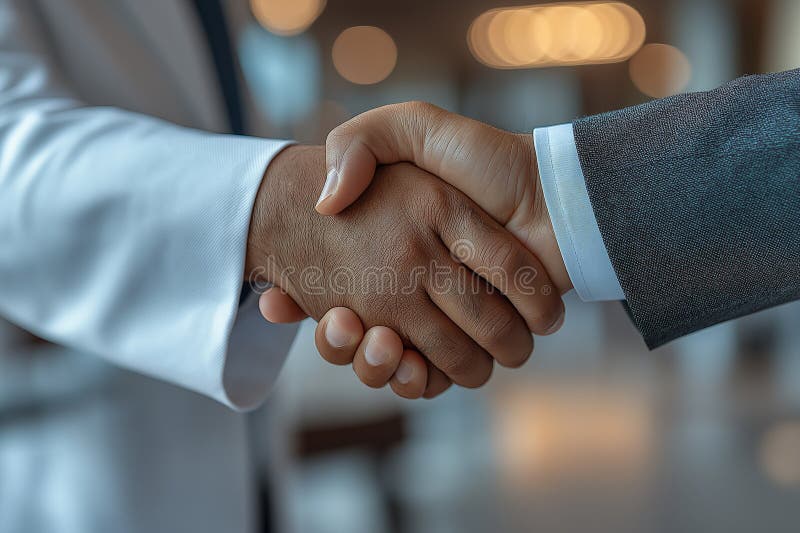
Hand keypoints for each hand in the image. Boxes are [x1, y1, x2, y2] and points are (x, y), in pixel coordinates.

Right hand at [248, 145, 563, 394]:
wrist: (555, 198)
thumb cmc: (486, 160)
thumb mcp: (413, 129)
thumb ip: (360, 143)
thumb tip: (324, 204)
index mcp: (390, 252)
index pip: (328, 293)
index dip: (305, 305)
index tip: (281, 302)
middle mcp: (410, 288)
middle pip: (355, 338)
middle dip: (341, 342)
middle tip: (346, 322)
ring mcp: (438, 318)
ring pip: (387, 365)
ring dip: (373, 365)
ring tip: (379, 338)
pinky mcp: (469, 344)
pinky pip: (428, 379)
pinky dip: (412, 382)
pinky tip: (409, 363)